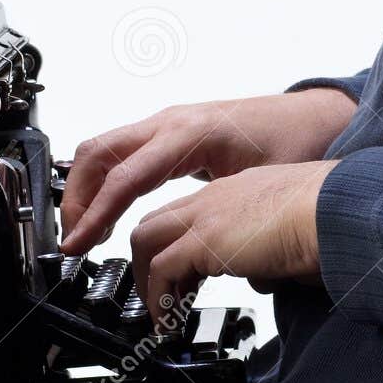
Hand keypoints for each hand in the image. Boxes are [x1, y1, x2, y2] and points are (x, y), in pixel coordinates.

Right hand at [59, 89, 355, 255]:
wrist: (311, 115)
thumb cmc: (292, 142)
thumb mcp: (262, 185)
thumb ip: (231, 221)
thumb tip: (214, 268)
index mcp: (189, 135)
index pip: (125, 177)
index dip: (95, 213)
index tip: (77, 244)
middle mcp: (170, 123)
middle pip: (98, 154)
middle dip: (76, 198)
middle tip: (71, 242)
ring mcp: (167, 123)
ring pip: (103, 149)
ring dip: (86, 189)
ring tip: (84, 233)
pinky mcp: (169, 132)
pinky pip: (122, 151)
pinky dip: (105, 180)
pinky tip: (110, 213)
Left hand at [128, 161, 335, 331]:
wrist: (336, 210)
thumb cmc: (329, 219)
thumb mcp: (289, 236)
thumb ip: (269, 253)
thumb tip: (261, 277)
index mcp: (236, 190)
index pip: (188, 214)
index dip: (178, 249)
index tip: (183, 281)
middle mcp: (214, 197)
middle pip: (156, 222)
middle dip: (147, 262)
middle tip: (160, 298)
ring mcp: (206, 215)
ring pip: (145, 239)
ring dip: (146, 280)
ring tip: (159, 314)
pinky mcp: (205, 241)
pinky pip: (161, 270)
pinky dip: (158, 299)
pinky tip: (169, 322)